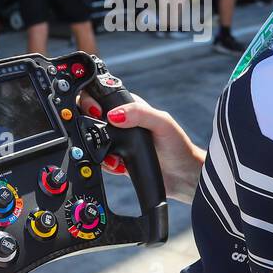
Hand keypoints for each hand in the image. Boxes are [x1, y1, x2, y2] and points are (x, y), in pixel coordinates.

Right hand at [77, 89, 204, 202]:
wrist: (182, 176)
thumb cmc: (178, 146)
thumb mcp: (161, 123)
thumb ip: (139, 114)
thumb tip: (114, 115)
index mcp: (130, 107)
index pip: (102, 96)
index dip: (91, 101)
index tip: (94, 112)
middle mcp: (122, 122)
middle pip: (92, 118)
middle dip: (91, 128)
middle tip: (103, 137)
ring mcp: (118, 141)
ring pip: (93, 140)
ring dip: (99, 149)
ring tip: (116, 156)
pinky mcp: (117, 158)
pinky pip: (100, 159)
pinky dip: (106, 163)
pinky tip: (120, 166)